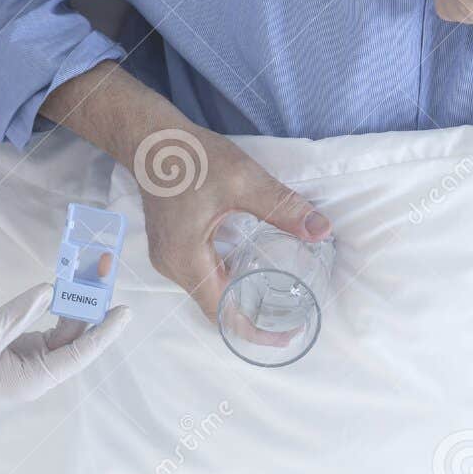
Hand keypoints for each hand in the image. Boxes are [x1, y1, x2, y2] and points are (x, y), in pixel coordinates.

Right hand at [0, 284, 128, 425]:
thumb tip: (49, 290)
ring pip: (64, 333)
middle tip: (106, 277)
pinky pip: (48, 329)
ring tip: (91, 275)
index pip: (78, 354)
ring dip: (76, 306)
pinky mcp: (20, 349)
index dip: (104, 332)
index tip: (125, 311)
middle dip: (92, 309)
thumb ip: (18, 312)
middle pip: (76, 341)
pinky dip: (57, 309)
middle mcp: (37, 373)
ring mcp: (29, 362)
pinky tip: (66, 288)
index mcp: (32, 380)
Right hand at [129, 124, 330, 319]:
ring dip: (240, 297)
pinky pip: (203, 274)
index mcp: (186, 259)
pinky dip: (228, 279)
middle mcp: (172, 266)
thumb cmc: (191, 157)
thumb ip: (281, 208)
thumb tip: (321, 231)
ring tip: (278, 295)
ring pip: (209, 292)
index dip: (254, 331)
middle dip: (252, 317)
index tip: (286, 335)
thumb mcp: (243, 180)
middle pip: (215, 308)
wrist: (150, 138)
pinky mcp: (171, 245)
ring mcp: (168, 257)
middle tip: (291, 316)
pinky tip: (252, 266)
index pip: (221, 314)